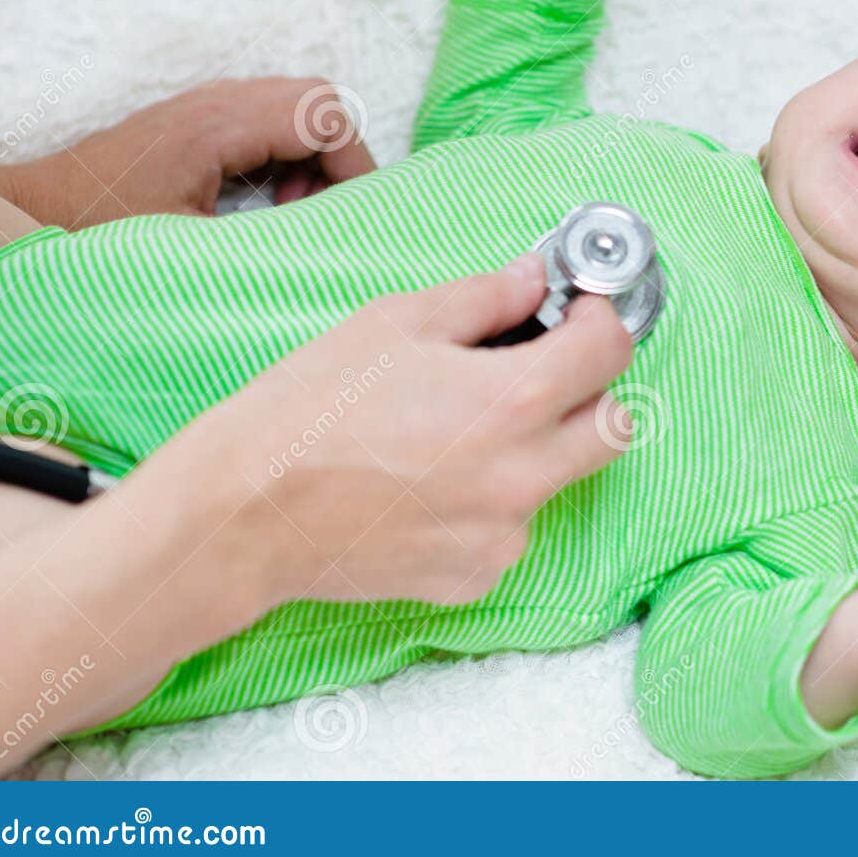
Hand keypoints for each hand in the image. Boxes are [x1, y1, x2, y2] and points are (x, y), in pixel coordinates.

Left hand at [0, 76, 375, 227]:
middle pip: (320, 98)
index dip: (355, 164)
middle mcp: (220, 100)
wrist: (43, 209)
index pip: (325, 116)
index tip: (352, 212)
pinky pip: (273, 115)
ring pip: (300, 103)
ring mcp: (212, 102)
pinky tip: (267, 197)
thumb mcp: (197, 244)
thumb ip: (272, 234)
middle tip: (323, 207)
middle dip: (340, 154)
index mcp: (222, 126)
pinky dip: (289, 152)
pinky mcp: (205, 115)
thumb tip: (333, 240)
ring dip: (314, 154)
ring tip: (292, 206)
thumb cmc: (109, 232)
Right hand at [148, 256, 634, 604]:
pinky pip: (512, 528)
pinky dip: (491, 501)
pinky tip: (429, 482)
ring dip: (535, 448)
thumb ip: (484, 298)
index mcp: (510, 403)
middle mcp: (521, 476)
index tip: (578, 313)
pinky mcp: (476, 577)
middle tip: (542, 369)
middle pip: (615, 427)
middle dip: (591, 391)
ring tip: (456, 431)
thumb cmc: (307, 410)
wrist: (243, 515)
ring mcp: (503, 536)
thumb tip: (534, 279)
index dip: (598, 321)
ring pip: (561, 479)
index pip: (609, 353)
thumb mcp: (394, 324)